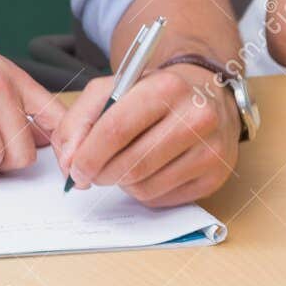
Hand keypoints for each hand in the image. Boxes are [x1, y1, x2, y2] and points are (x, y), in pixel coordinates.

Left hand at [50, 63, 237, 206]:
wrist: (204, 97)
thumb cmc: (151, 94)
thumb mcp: (110, 91)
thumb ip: (78, 120)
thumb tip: (69, 161)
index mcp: (165, 87)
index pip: (115, 130)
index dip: (87, 155)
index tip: (73, 168)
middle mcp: (196, 117)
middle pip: (130, 164)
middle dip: (100, 173)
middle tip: (91, 171)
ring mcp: (211, 149)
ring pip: (144, 186)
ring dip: (121, 182)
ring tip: (121, 164)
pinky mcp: (216, 177)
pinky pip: (162, 198)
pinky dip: (143, 190)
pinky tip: (145, 171)